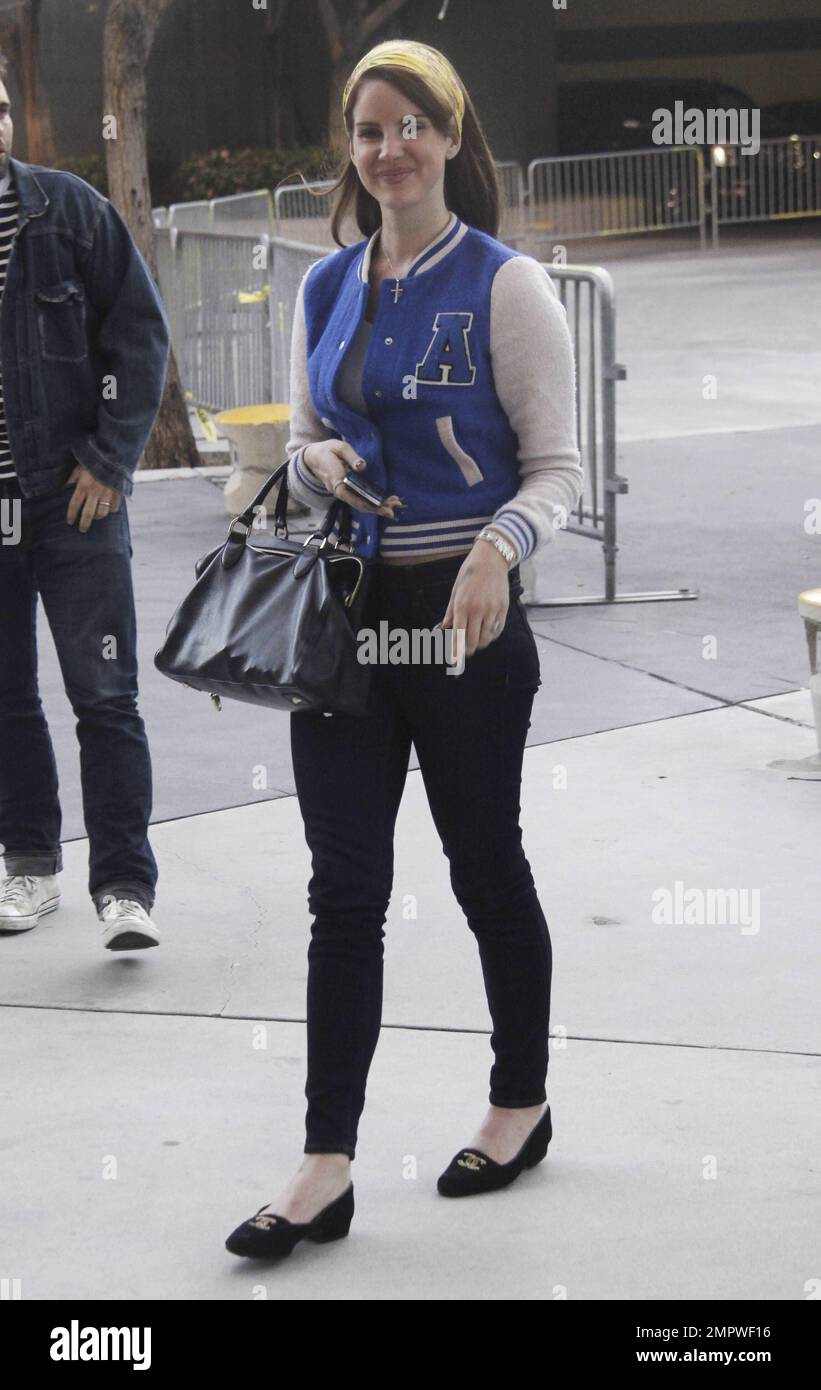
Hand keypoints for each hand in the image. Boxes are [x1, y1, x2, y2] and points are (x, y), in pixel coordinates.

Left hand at [63, 464, 121, 531]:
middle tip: (82, 529)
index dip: (71, 515)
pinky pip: (114, 507)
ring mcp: (107, 494)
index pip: (74, 505)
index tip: (69, 522)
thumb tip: (63, 489)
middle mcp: (94, 492)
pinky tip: (108, 510)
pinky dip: (111, 510)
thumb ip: (71, 480)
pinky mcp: (117, 493)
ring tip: (95, 517)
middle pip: (88, 513)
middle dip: (84, 523)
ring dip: (98, 517)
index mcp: (83, 486)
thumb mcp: (78, 468)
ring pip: (102, 513)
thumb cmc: (92, 461)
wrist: (111, 454)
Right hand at [302, 441, 401, 516]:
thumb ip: (351, 456)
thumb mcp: (339, 447)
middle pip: (358, 503)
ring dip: (376, 507)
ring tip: (393, 507)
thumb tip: (362, 467)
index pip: (350, 495)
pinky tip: (384, 502)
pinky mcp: (345, 492)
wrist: (312, 458)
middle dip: (376, 508)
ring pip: (359, 504)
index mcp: (335, 478)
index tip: (379, 505)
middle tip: (392, 510)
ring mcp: (341, 492)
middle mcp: (338, 490)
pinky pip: (359, 500)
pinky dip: (371, 502)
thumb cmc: (327, 450)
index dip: (365, 502)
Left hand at [437, 537, 512, 659]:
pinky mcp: (503, 609)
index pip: (458, 635)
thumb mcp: (455, 591)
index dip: (456, 651)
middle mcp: (477, 609)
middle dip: (468, 650)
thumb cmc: (469, 574)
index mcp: (462, 605)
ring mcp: (492, 610)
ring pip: (486, 638)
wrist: (491, 559)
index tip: (455, 662)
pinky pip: (497, 630)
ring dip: (480, 643)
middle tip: (465, 652)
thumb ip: (449, 612)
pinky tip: (486, 632)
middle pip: (473, 641)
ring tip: (476, 640)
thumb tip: (441, 629)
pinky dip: (491, 635)